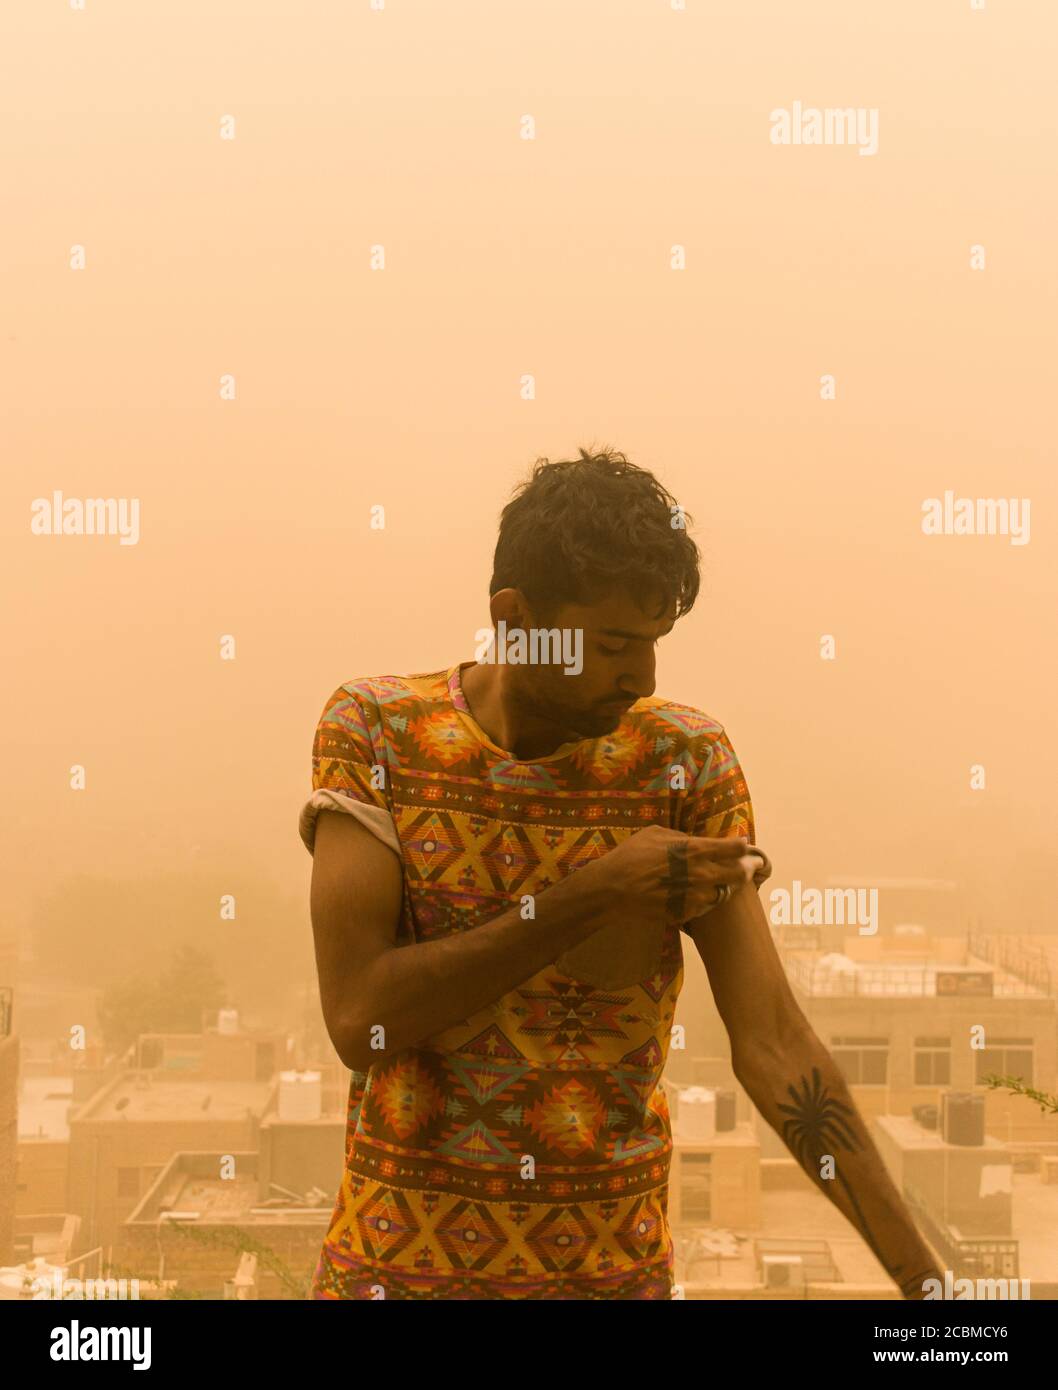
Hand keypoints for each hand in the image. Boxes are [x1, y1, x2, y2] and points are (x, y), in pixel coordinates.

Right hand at [584, 825, 757, 929]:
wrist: (614, 888)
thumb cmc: (632, 854)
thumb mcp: (657, 833)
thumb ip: (682, 837)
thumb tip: (695, 841)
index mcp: (696, 850)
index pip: (734, 848)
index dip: (742, 846)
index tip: (743, 846)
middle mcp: (702, 874)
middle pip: (740, 874)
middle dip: (749, 868)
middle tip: (751, 866)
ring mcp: (695, 897)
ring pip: (725, 894)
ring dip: (725, 886)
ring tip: (722, 881)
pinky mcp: (686, 913)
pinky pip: (705, 907)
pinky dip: (705, 900)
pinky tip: (698, 894)